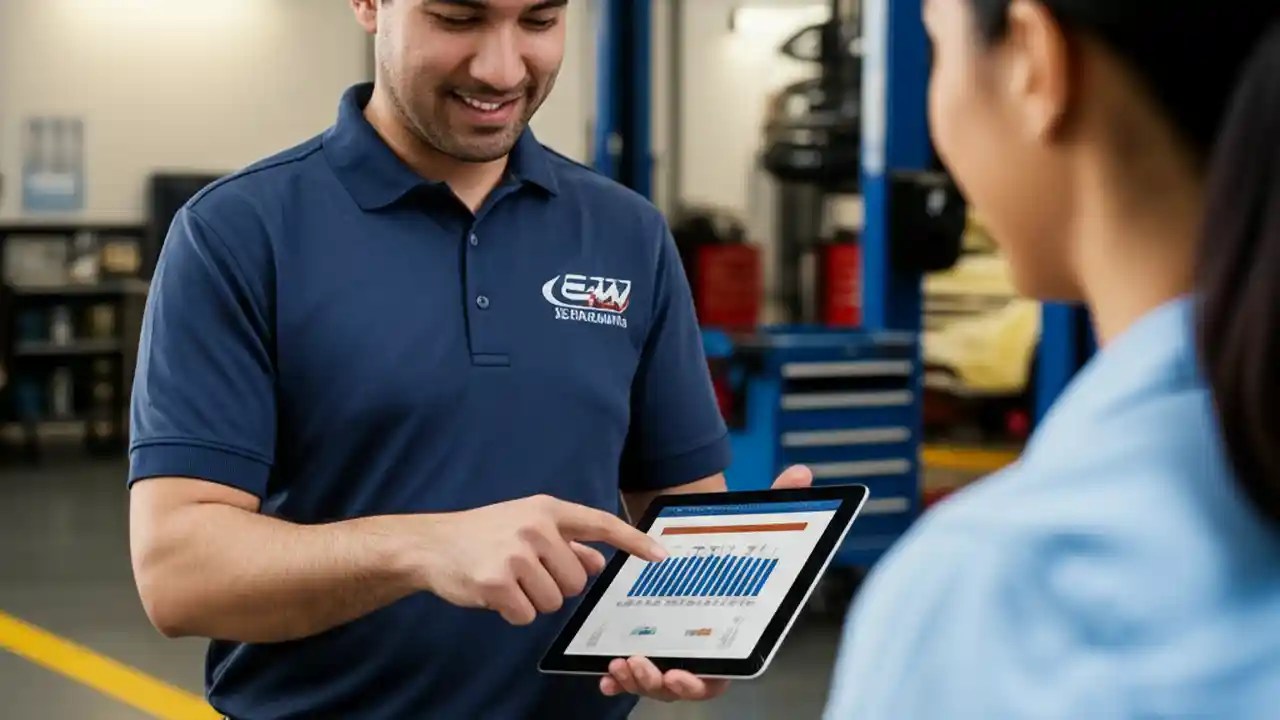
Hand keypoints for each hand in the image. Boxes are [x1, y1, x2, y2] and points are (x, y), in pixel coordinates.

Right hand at [414, 494, 666, 624]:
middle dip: (556, 585)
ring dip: (533, 600)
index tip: (660, 556)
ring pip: (554, 601)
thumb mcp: (527, 526)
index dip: (633, 541)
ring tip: (508, 580)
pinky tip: (495, 593)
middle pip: (577, 579)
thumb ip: (567, 542)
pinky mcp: (496, 582)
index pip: (600, 523)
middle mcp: (534, 527)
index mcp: (546, 509)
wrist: (432, 545)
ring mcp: (515, 554)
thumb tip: (599, 562)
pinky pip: (526, 615)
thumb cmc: (484, 535)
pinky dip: (513, 612)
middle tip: (526, 572)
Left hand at [600, 465, 813, 700]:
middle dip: (660, 684)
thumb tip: (802, 472)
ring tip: (621, 663)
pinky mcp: (648, 650)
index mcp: (730, 637)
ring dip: (637, 681)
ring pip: (655, 684)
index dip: (700, 682)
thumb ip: (778, 501)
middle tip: (641, 666)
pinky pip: (633, 677)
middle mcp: (701, 652)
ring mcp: (673, 654)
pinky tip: (606, 676)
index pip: (719, 675)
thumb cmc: (730, 549)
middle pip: (683, 686)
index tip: (682, 674)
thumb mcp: (751, 523)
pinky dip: (620, 681)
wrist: (699, 548)